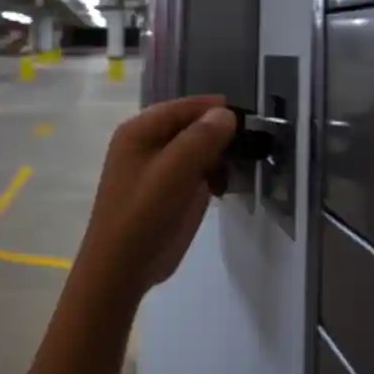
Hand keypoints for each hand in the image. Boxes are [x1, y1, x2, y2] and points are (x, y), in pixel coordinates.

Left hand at [77, 95, 236, 292]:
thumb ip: (201, 138)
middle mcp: (146, 144)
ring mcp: (158, 169)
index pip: (184, 107)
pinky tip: (221, 190)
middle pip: (192, 127)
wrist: (123, 266)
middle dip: (219, 136)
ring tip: (233, 174)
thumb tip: (226, 113)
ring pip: (196, 150)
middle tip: (248, 150)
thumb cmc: (144, 214)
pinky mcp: (168, 192)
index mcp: (139, 131)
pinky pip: (195, 172)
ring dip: (218, 158)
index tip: (251, 122)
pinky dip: (212, 176)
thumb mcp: (175, 171)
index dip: (216, 110)